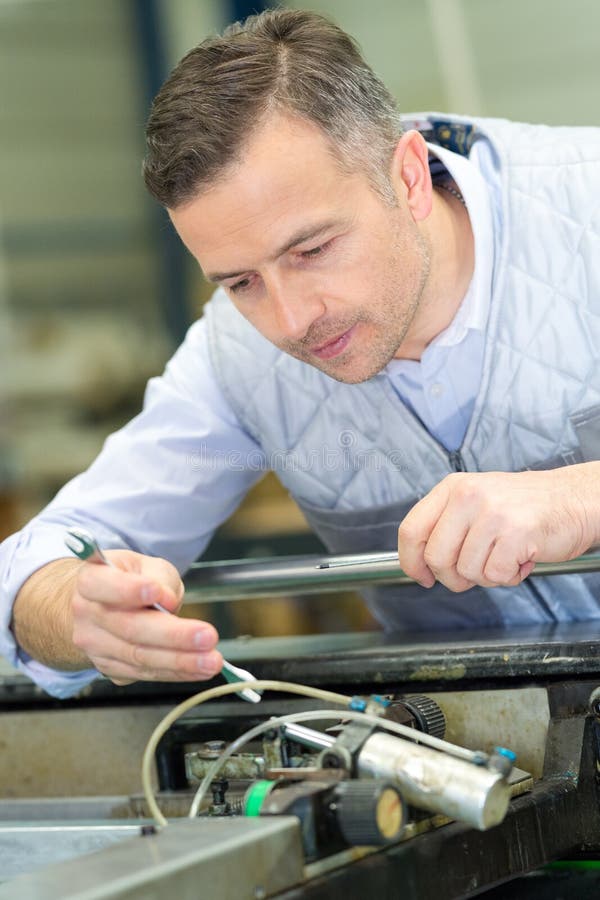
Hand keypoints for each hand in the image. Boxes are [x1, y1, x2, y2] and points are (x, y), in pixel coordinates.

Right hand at [71, 549, 221, 683]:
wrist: (99, 606)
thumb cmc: (128, 580)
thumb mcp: (145, 565)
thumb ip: (158, 577)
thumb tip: (166, 601)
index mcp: (90, 580)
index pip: (102, 585)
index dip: (129, 590)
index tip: (156, 593)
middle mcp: (87, 615)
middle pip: (130, 628)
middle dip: (173, 635)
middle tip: (207, 636)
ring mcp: (96, 646)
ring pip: (139, 657)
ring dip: (180, 661)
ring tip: (211, 659)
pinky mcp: (110, 668)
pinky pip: (146, 673)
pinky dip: (176, 672)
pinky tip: (199, 669)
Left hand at [397, 465, 599, 591]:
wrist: (574, 499)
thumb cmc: (526, 506)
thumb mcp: (476, 501)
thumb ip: (447, 525)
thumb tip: (420, 562)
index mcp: (453, 488)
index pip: (412, 530)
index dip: (412, 562)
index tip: (421, 576)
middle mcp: (468, 496)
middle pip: (436, 557)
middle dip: (453, 577)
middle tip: (475, 571)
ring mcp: (491, 513)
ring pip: (467, 571)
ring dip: (487, 575)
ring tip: (505, 555)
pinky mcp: (514, 532)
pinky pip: (495, 576)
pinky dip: (509, 577)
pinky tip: (520, 558)